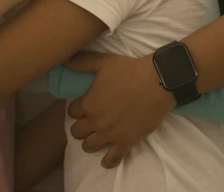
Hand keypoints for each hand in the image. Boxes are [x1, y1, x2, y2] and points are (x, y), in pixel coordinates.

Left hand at [65, 52, 171, 167]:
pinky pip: (112, 159)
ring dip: (89, 143)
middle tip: (87, 123)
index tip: (81, 107)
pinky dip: (107, 161)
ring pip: (89, 146)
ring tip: (94, 139)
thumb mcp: (103, 62)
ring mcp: (110, 134)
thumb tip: (66, 62)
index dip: (75, 109)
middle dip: (80, 127)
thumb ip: (83, 62)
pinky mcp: (126, 142)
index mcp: (88, 103)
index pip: (71, 112)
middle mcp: (96, 122)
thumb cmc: (129, 71)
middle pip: (77, 132)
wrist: (157, 83)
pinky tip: (105, 160)